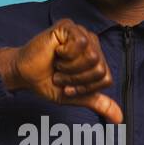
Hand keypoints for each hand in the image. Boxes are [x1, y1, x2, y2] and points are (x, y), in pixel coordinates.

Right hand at [0, 18, 122, 123]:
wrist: (24, 75)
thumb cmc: (48, 82)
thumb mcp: (77, 96)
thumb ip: (99, 103)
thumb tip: (119, 118)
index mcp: (97, 58)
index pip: (106, 78)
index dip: (86, 87)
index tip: (68, 87)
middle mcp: (92, 43)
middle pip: (100, 69)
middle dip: (77, 80)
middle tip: (61, 76)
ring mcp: (80, 33)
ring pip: (93, 57)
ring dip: (70, 68)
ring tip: (58, 66)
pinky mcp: (68, 26)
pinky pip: (81, 43)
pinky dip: (66, 55)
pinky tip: (56, 52)